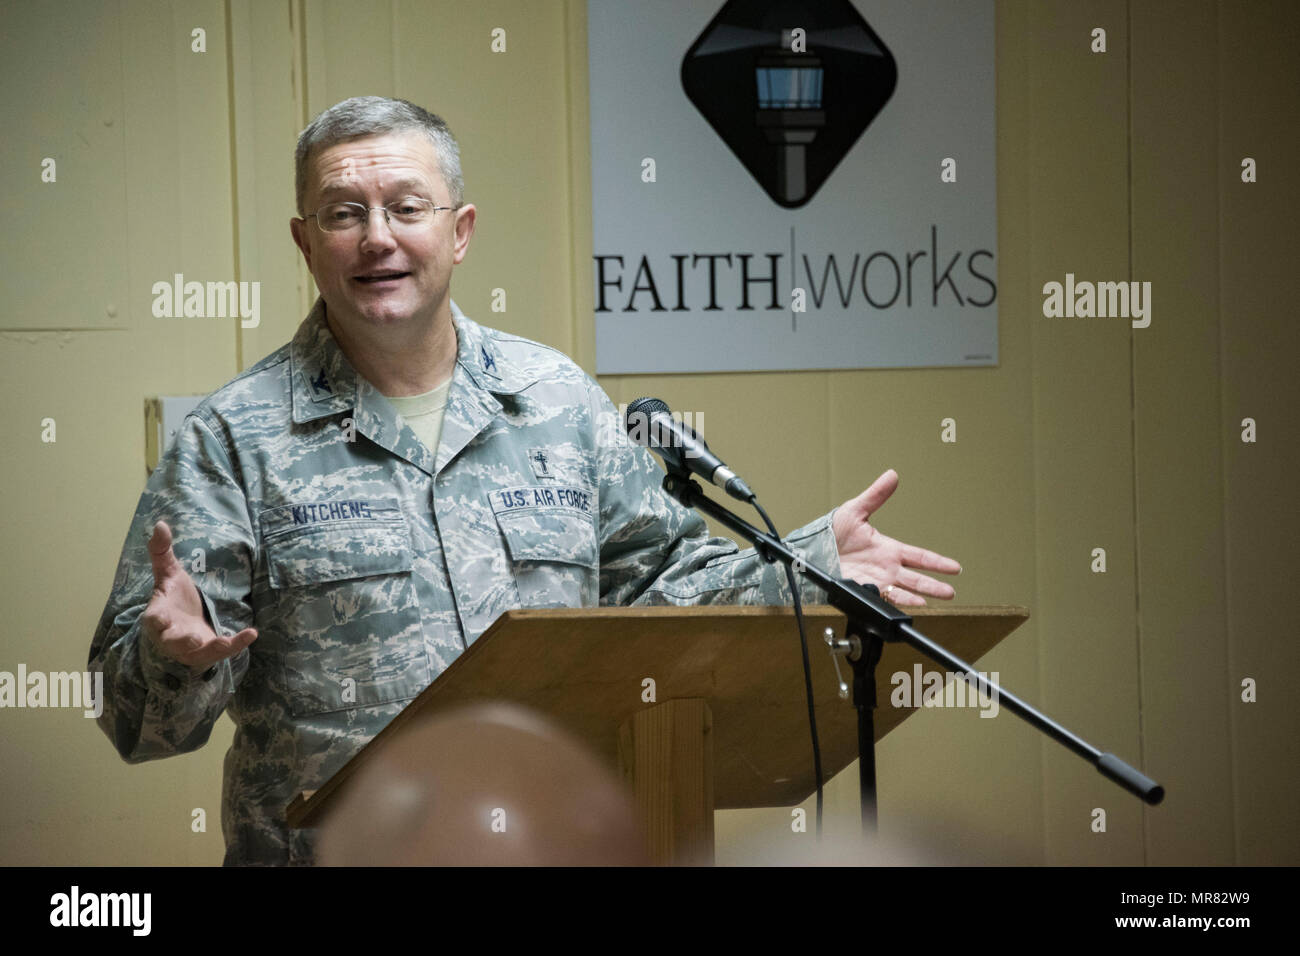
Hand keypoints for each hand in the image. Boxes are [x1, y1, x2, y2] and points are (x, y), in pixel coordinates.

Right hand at [142, 520, 256, 670]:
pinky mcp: (208, 652)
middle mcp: (172, 635)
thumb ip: (162, 551)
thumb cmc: (174, 598)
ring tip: (223, 642)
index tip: (159, 618)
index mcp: (159, 616)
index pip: (154, 619)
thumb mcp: (169, 573)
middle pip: (172, 641)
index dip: (156, 620)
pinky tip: (252, 633)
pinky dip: (236, 644)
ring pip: (196, 652)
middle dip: (180, 641)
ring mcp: (190, 647)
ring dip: (210, 648)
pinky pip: (222, 651)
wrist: (186, 621)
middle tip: (192, 639)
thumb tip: (160, 524)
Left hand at [832, 469, 961, 606]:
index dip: (937, 562)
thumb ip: (875, 495)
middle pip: (917, 577)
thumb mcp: (854, 510)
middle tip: (951, 591)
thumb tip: (891, 475)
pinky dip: (900, 600)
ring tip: (939, 597)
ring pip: (906, 589)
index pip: (919, 556)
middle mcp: (886, 567)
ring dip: (923, 594)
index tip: (955, 567)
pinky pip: (886, 597)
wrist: (810, 551)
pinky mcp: (864, 590)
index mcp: (888, 549)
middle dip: (935, 584)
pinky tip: (914, 603)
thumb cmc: (830, 532)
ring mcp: (876, 580)